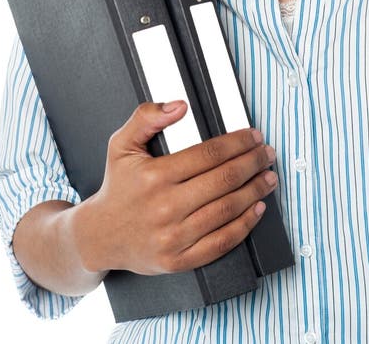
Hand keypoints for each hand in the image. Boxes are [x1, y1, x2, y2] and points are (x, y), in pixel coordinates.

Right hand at [75, 100, 277, 275]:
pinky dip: (244, 226)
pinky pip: (221, 243)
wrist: (99, 236)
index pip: (209, 154)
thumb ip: (146, 117)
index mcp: (154, 176)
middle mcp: (165, 207)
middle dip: (253, 164)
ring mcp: (173, 236)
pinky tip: (257, 209)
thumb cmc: (117, 187)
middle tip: (267, 154)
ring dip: (255, 192)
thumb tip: (179, 107)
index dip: (238, 143)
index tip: (253, 136)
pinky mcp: (178, 260)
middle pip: (224, 181)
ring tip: (269, 178)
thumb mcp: (121, 144)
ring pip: (227, 211)